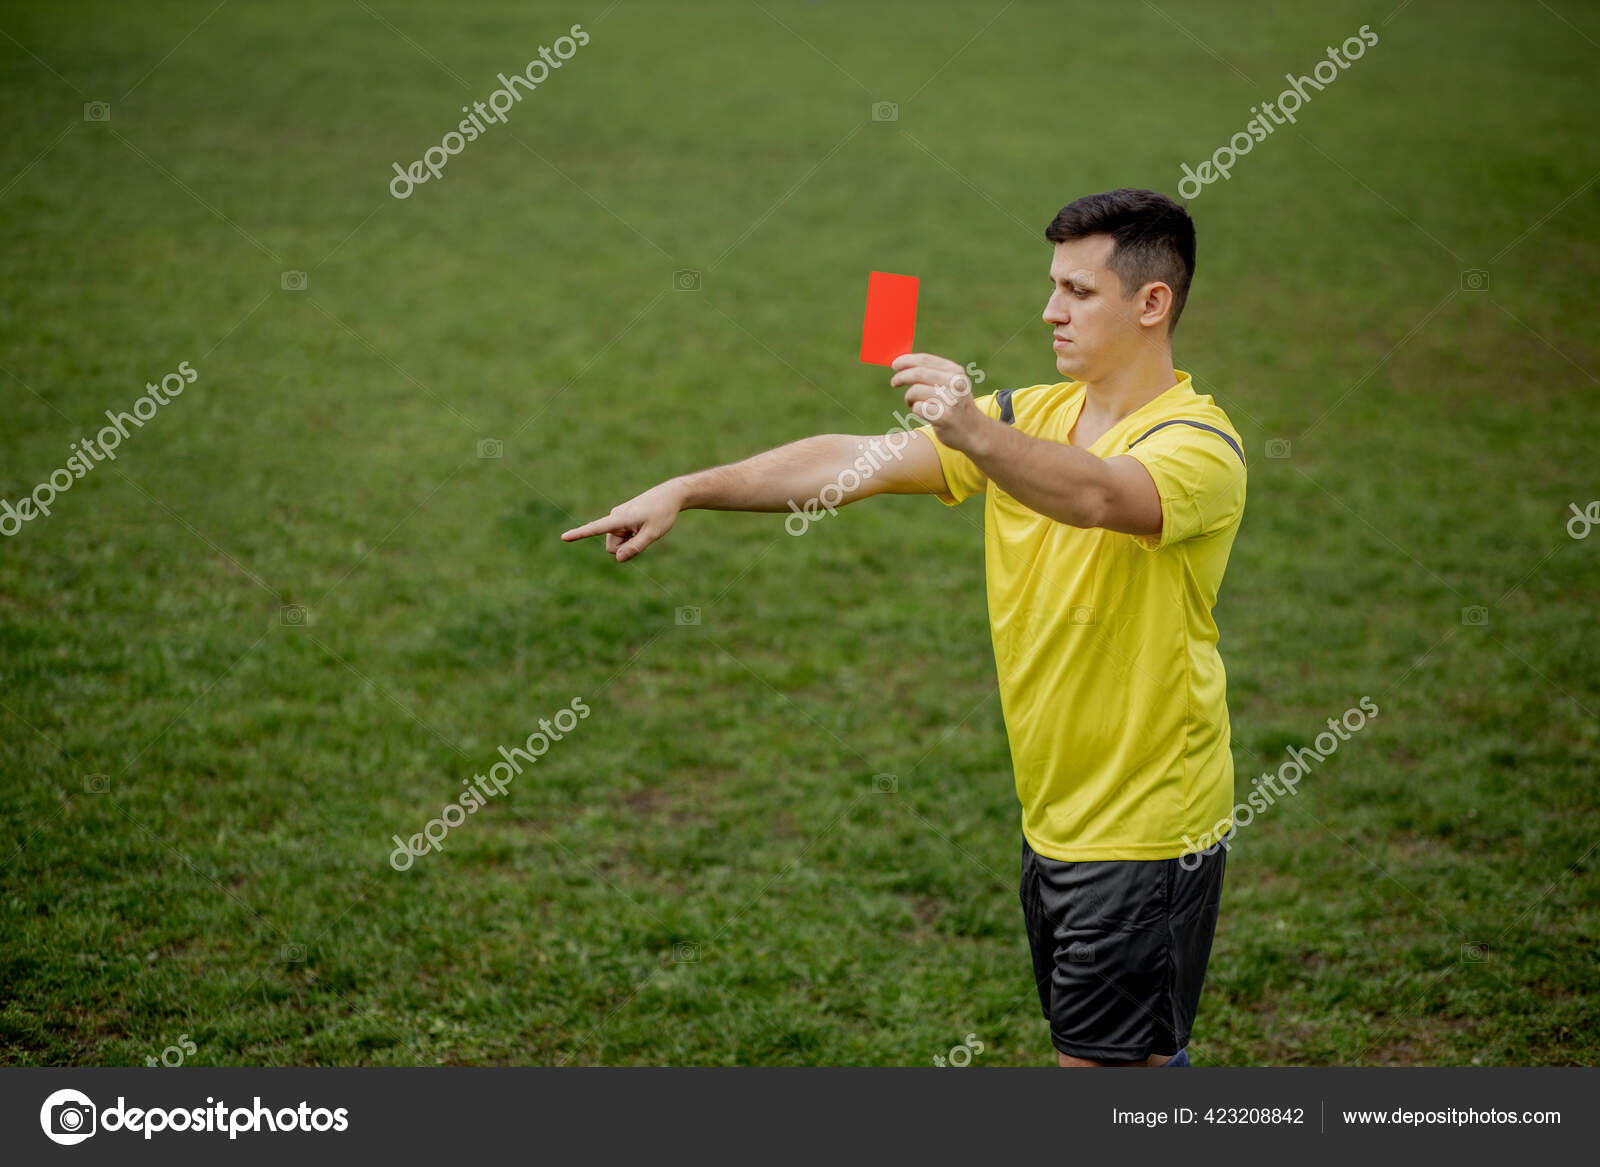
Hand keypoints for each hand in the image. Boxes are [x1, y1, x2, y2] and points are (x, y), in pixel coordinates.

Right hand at [560, 481, 683, 562]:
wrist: (670, 495)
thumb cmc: (663, 513)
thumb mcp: (653, 534)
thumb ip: (636, 547)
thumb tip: (618, 558)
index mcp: (619, 519)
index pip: (595, 528)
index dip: (579, 534)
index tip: (563, 537)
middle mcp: (614, 517)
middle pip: (612, 547)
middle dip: (625, 547)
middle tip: (644, 534)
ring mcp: (617, 517)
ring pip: (618, 543)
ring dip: (630, 541)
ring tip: (645, 528)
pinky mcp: (622, 518)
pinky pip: (622, 536)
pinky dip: (632, 536)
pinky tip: (642, 526)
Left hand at [889, 352, 983, 451]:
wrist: (974, 432)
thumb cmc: (956, 406)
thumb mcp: (952, 384)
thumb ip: (932, 373)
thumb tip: (901, 364)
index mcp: (955, 372)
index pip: (926, 360)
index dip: (907, 361)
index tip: (895, 364)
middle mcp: (955, 383)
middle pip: (918, 373)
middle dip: (901, 377)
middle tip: (894, 382)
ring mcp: (951, 400)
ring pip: (915, 391)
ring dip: (909, 397)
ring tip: (911, 402)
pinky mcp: (944, 417)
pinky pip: (917, 408)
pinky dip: (915, 409)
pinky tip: (923, 412)